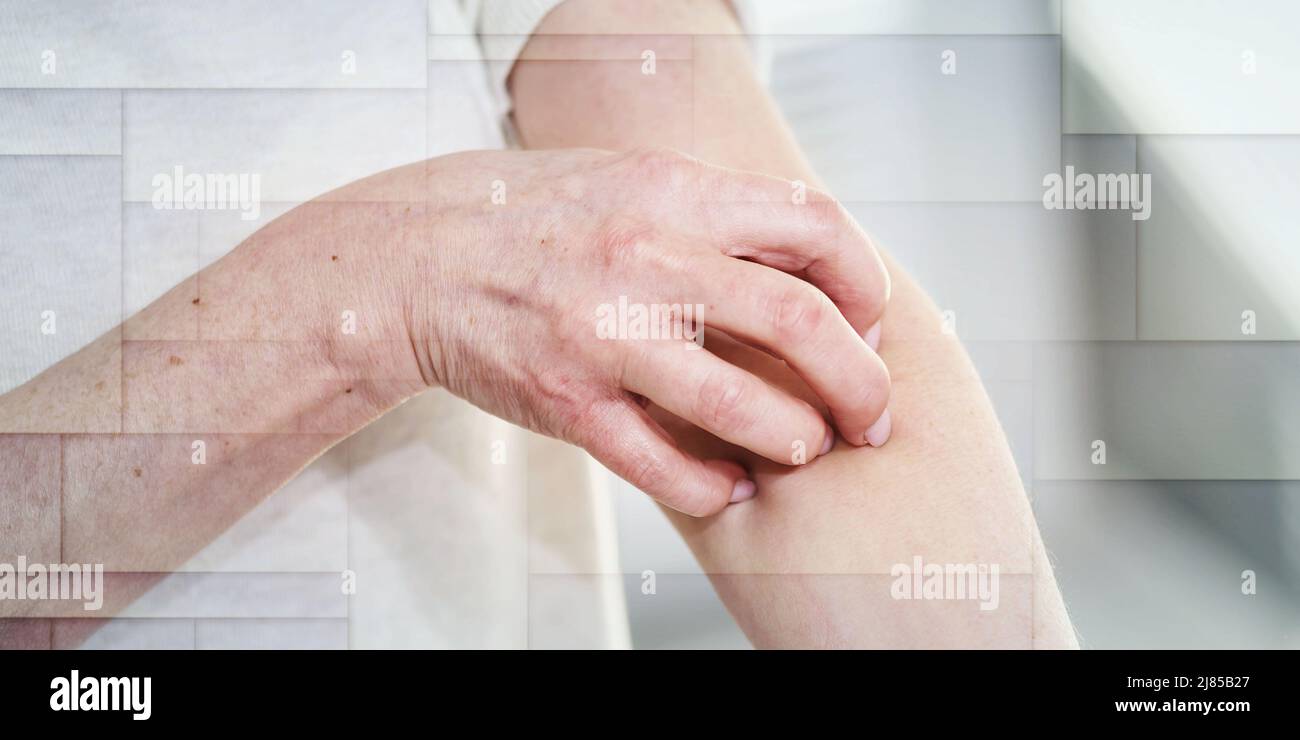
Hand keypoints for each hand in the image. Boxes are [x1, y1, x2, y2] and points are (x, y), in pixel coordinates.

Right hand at [391, 148, 891, 514]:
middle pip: (798, 323)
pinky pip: (662, 466)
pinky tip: (732, 488)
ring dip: (798, 438)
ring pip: (740, 406)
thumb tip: (811, 263)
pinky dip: (712, 488)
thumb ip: (715, 212)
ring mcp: (605, 336)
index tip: (869, 318)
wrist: (418, 259)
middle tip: (872, 413)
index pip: (812, 226)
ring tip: (810, 447)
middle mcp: (646, 259)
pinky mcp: (568, 403)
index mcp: (672, 192)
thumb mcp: (631, 179)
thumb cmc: (537, 217)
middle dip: (860, 381)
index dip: (863, 280)